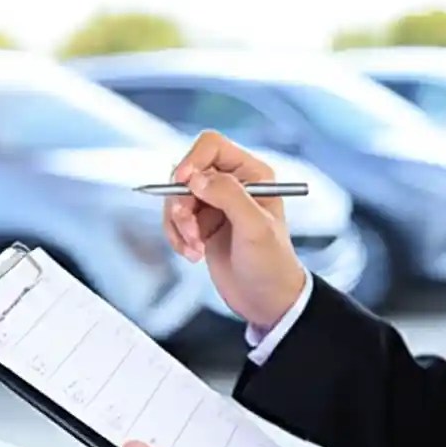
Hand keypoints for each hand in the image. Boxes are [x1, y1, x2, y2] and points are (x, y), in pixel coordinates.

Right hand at [164, 130, 306, 328]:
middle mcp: (232, 183)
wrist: (267, 300)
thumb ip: (228, 196)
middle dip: (182, 202)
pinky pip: (174, 219)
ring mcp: (215, 204)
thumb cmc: (272, 264)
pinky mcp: (201, 224)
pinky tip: (193, 254)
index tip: (182, 183)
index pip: (211, 146)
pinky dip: (176, 236)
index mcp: (251, 174)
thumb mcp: (255, 228)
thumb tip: (196, 178)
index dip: (192, 160)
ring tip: (195, 247)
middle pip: (187, 173)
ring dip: (178, 224)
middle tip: (191, 230)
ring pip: (176, 197)